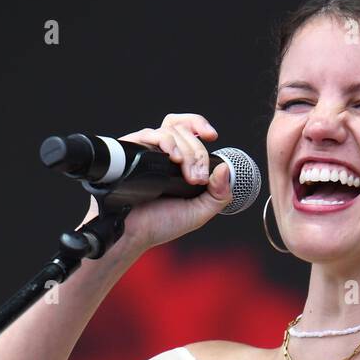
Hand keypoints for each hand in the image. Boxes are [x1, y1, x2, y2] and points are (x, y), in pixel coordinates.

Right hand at [76, 112, 232, 252]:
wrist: (135, 233)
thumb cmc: (160, 224)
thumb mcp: (199, 212)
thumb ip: (219, 195)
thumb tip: (225, 169)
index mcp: (178, 163)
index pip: (188, 130)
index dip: (200, 126)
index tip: (212, 136)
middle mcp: (162, 154)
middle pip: (184, 132)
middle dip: (198, 154)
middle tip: (197, 179)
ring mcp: (148, 151)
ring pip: (171, 131)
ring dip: (187, 151)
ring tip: (187, 176)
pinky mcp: (133, 151)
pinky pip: (151, 133)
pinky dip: (167, 142)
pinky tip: (174, 158)